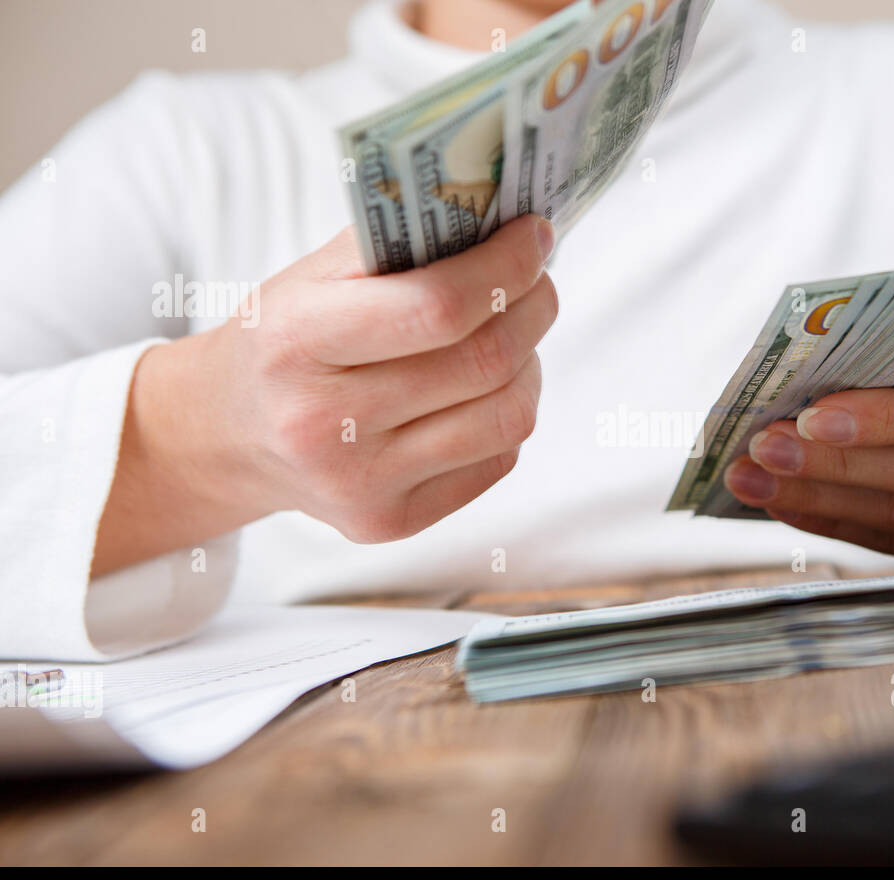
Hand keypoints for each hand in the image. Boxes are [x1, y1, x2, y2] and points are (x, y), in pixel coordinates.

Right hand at [94, 215, 557, 571]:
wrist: (229, 435)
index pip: (439, 309)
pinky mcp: (391, 520)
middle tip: (539, 281)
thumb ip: (396, 242)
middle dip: (532, 308)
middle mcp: (324, 424)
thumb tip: (501, 220)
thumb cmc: (285, 339)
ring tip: (515, 335)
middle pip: (484, 363)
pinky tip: (485, 389)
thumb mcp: (311, 276)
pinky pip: (497, 460)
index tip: (537, 237)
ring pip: (506, 418)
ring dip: (530, 364)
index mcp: (297, 342)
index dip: (506, 268)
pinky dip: (507, 413)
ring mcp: (360, 483)